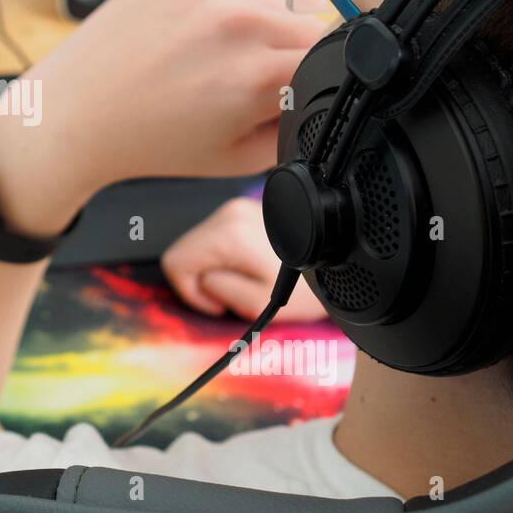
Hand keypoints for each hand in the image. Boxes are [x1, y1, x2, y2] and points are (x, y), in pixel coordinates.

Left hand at [0, 0, 325, 236]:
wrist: (78, 112)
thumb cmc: (150, 139)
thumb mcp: (240, 158)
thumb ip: (298, 128)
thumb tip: (328, 98)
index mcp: (260, 73)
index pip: (333, 58)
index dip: (318, 79)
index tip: (290, 92)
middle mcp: (239, 20)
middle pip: (310, 23)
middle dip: (288, 51)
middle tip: (245, 80)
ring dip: (261, 22)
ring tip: (215, 56)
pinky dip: (230, 0)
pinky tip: (196, 33)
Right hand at [161, 197, 325, 322]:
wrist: (337, 262)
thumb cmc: (306, 286)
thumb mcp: (256, 303)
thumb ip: (218, 290)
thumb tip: (203, 279)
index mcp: (228, 234)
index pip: (175, 262)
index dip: (189, 291)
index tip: (217, 303)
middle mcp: (228, 213)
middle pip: (185, 251)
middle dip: (202, 279)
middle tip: (234, 293)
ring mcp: (237, 208)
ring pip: (198, 245)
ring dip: (215, 268)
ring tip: (247, 279)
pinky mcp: (245, 211)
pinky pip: (215, 238)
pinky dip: (224, 257)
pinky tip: (251, 266)